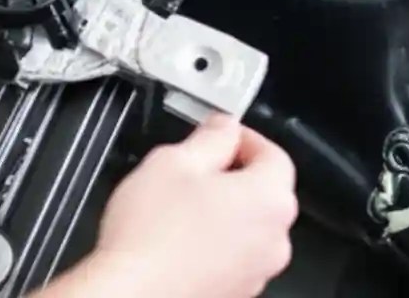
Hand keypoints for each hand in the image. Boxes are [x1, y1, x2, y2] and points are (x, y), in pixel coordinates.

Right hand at [42, 116, 297, 297]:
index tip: (220, 134)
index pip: (274, 154)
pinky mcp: (237, 290)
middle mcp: (274, 239)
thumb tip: (223, 127)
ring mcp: (257, 270)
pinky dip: (213, 241)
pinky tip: (176, 237)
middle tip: (193, 168)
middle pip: (264, 191)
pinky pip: (234, 254)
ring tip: (177, 206)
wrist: (134, 293)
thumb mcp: (174, 161)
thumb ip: (210, 137)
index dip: (243, 138)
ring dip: (222, 210)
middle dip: (232, 175)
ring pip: (247, 225)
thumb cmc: (151, 235)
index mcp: (269, 199)